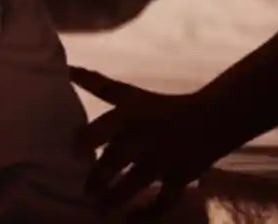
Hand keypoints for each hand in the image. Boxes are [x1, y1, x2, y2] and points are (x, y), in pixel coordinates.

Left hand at [70, 66, 240, 221]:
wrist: (211, 118)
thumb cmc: (160, 107)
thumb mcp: (129, 94)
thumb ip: (97, 84)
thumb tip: (66, 68)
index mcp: (132, 113)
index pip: (107, 124)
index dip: (88, 138)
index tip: (74, 151)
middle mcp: (146, 136)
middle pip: (119, 157)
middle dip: (99, 175)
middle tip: (84, 189)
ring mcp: (164, 159)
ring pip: (137, 181)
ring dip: (117, 197)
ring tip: (100, 209)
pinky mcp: (179, 178)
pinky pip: (164, 201)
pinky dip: (148, 214)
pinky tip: (129, 220)